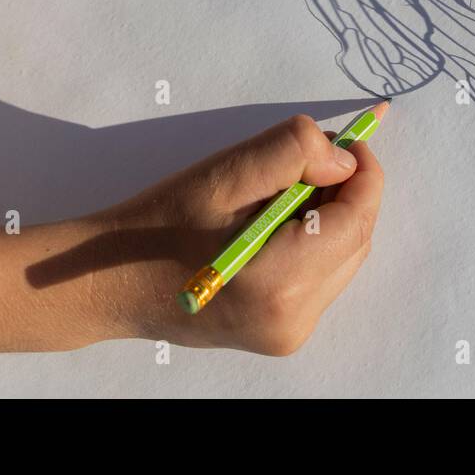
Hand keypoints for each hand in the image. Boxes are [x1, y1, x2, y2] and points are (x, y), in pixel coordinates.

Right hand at [82, 114, 383, 355]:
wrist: (109, 281)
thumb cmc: (158, 225)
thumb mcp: (224, 175)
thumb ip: (291, 154)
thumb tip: (344, 160)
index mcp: (281, 283)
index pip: (356, 221)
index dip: (365, 174)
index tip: (352, 140)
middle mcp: (294, 320)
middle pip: (355, 241)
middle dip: (348, 192)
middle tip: (317, 154)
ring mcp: (288, 334)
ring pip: (341, 259)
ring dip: (331, 215)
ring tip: (288, 186)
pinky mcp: (280, 334)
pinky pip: (320, 277)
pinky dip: (313, 241)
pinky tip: (277, 219)